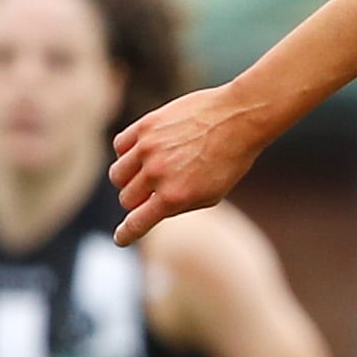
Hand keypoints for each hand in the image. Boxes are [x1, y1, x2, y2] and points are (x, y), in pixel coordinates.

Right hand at [110, 85, 273, 242]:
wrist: (239, 118)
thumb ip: (179, 205)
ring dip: (128, 180)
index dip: (127, 234)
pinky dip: (127, 154)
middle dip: (137, 202)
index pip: (137, 223)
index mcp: (174, 197)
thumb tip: (151, 210)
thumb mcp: (212, 194)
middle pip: (126, 199)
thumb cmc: (230, 160)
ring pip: (118, 175)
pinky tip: (143, 153)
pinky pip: (120, 146)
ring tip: (146, 174)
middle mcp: (157, 174)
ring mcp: (148, 148)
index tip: (121, 238)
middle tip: (152, 193)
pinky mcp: (145, 126)